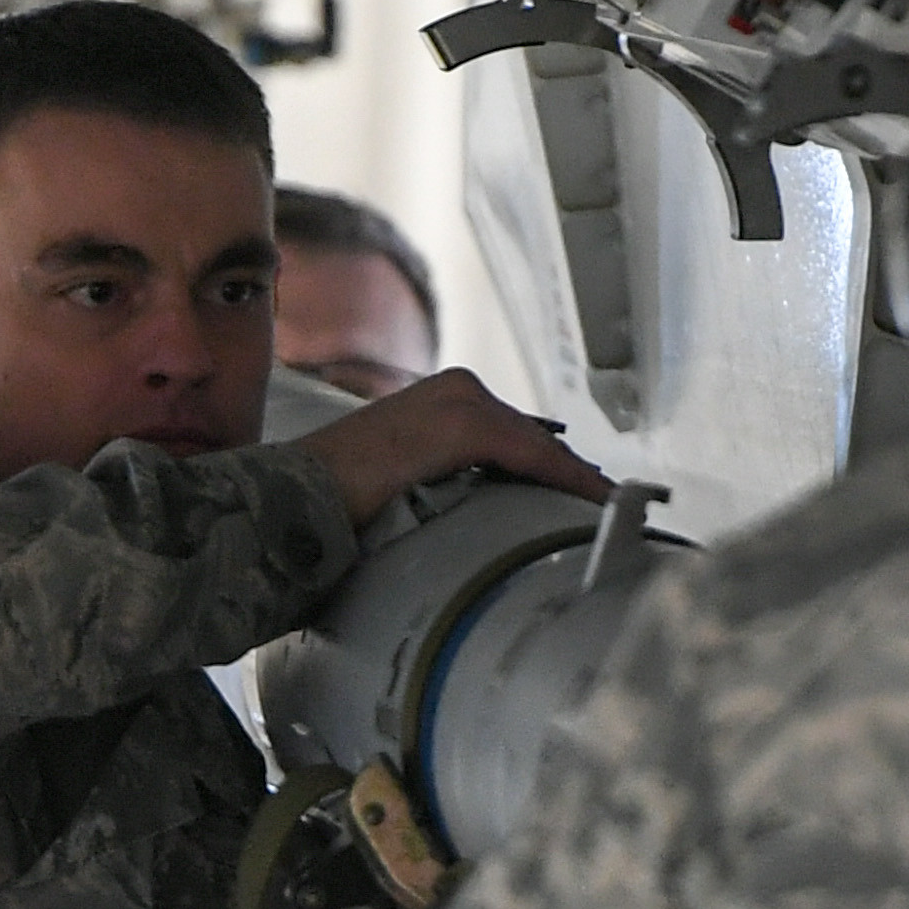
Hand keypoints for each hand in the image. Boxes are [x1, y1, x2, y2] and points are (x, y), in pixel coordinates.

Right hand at [304, 368, 617, 518]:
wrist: (297, 495)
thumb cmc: (335, 500)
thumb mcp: (400, 483)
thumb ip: (438, 486)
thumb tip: (468, 518)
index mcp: (440, 400)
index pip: (512, 435)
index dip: (552, 468)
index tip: (582, 493)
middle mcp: (456, 390)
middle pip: (532, 439)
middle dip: (570, 474)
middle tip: (609, 504)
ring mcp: (461, 402)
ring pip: (538, 448)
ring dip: (575, 480)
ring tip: (611, 509)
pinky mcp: (466, 425)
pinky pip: (534, 457)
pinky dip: (568, 480)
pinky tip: (595, 502)